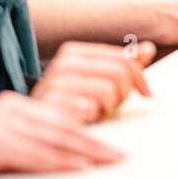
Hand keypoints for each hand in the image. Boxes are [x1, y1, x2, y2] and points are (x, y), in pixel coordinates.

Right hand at [0, 91, 123, 178]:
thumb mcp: (2, 142)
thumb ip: (32, 139)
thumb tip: (70, 152)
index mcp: (15, 105)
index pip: (62, 115)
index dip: (91, 129)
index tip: (112, 144)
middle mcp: (11, 108)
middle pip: (64, 125)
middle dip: (95, 142)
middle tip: (119, 155)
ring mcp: (1, 124)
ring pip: (54, 138)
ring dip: (85, 152)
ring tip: (108, 161)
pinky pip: (34, 154)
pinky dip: (58, 162)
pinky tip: (78, 168)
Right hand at [30, 40, 155, 122]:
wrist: (30, 129)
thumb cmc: (68, 104)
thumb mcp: (97, 81)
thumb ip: (121, 64)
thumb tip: (147, 49)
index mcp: (73, 52)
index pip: (123, 58)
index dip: (140, 77)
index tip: (145, 94)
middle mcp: (62, 64)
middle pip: (120, 72)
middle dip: (124, 93)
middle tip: (113, 106)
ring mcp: (54, 85)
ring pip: (108, 90)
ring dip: (109, 107)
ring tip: (97, 112)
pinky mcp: (52, 107)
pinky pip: (91, 108)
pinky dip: (94, 116)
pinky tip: (84, 119)